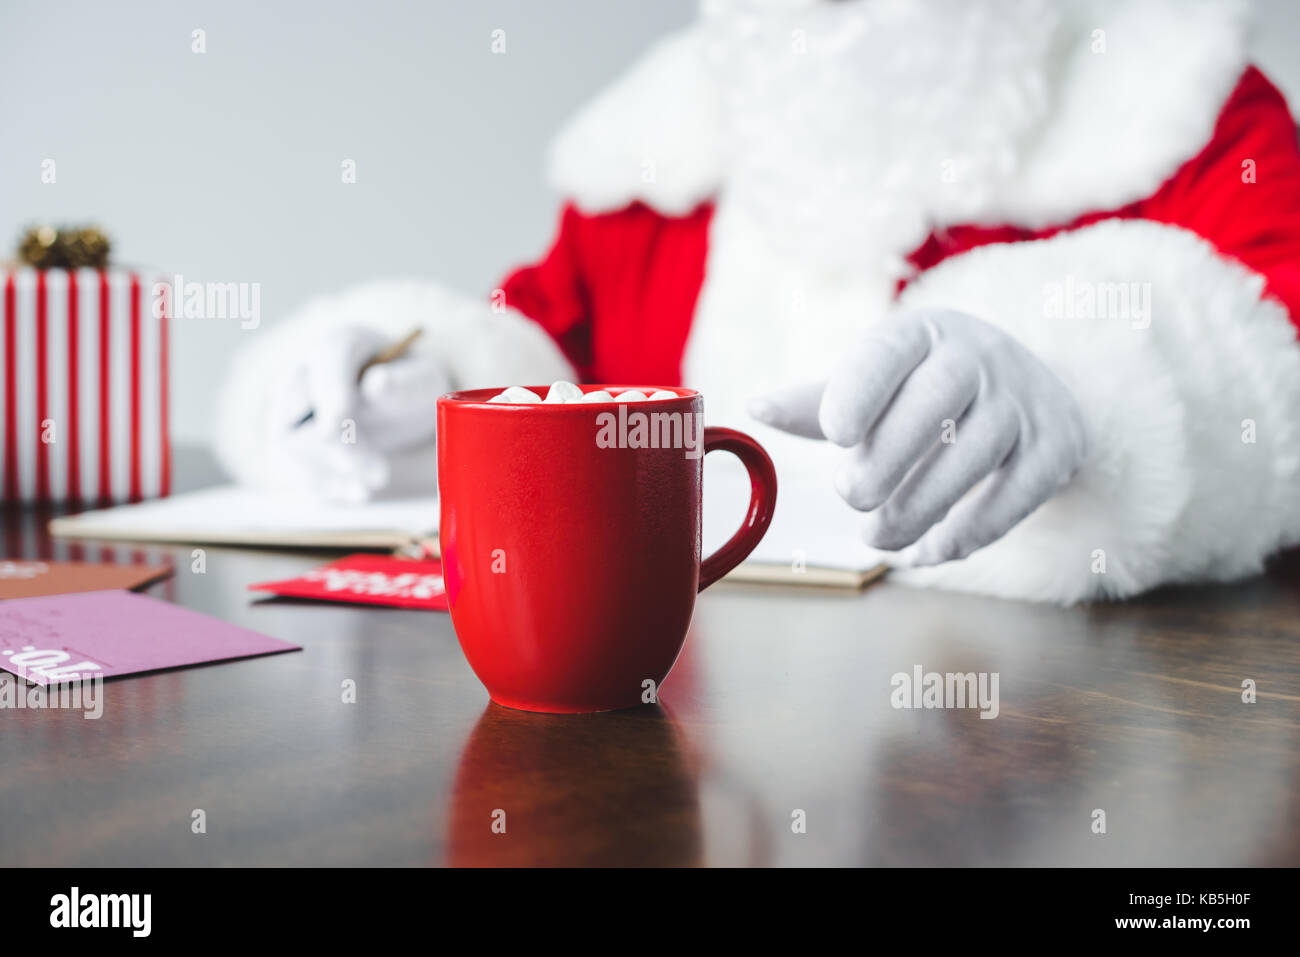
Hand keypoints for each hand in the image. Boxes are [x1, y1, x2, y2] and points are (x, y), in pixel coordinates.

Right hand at [266, 325, 447, 501]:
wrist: (398, 403)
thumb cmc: (410, 387)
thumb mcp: (424, 380)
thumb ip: (406, 382)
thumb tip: (378, 384)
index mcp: (340, 346)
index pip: (327, 363)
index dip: (329, 394)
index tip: (337, 427)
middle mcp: (304, 373)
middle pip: (297, 409)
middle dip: (338, 446)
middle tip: (380, 470)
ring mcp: (287, 409)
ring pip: (287, 444)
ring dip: (332, 470)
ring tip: (379, 476)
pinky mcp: (289, 442)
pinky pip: (289, 469)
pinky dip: (325, 486)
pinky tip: (359, 492)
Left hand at [749, 307, 1086, 564]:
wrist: (1022, 384)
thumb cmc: (921, 387)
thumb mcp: (874, 382)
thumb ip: (818, 402)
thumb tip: (757, 408)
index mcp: (920, 333)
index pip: (888, 352)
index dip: (861, 390)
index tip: (835, 433)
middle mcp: (979, 356)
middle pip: (936, 401)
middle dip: (890, 456)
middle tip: (851, 497)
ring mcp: (1025, 400)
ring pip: (976, 452)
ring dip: (922, 504)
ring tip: (878, 537)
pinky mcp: (1057, 446)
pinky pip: (1016, 493)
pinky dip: (973, 529)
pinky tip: (932, 550)